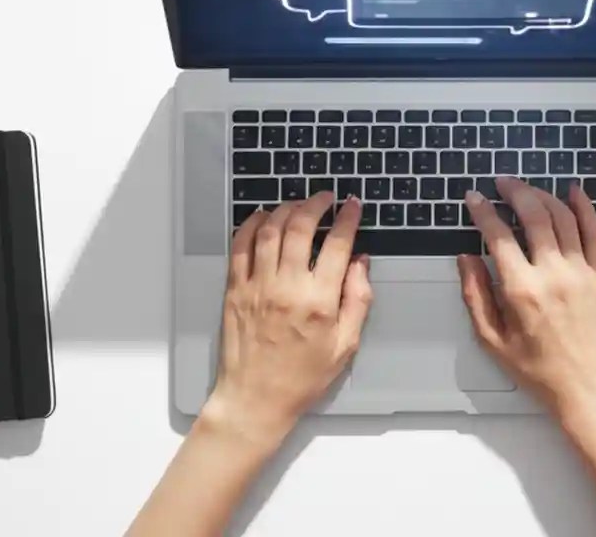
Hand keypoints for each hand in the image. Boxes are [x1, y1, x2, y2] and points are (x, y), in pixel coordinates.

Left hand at [202, 193, 372, 442]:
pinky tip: (263, 217)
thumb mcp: (346, 345)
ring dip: (286, 209)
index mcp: (319, 302)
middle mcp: (287, 288)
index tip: (352, 206)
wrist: (255, 398)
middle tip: (325, 198)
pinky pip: (240, 246)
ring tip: (299, 205)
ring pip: (270, 230)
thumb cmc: (302, 378)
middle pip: (300, 227)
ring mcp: (257, 286)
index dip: (347, 219)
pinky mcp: (235, 290)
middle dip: (316, 204)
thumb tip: (361, 262)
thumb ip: (358, 300)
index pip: (337, 245)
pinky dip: (252, 224)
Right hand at [458, 176, 595, 421]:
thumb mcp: (492, 339)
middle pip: (534, 215)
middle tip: (501, 182)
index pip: (498, 236)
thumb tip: (465, 259)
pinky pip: (594, 232)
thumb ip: (475, 295)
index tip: (474, 198)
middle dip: (514, 191)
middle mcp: (553, 274)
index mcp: (522, 291)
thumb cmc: (536, 368)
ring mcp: (581, 272)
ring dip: (543, 194)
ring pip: (563, 217)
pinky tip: (573, 192)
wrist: (586, 386)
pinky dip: (584, 208)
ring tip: (527, 187)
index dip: (483, 211)